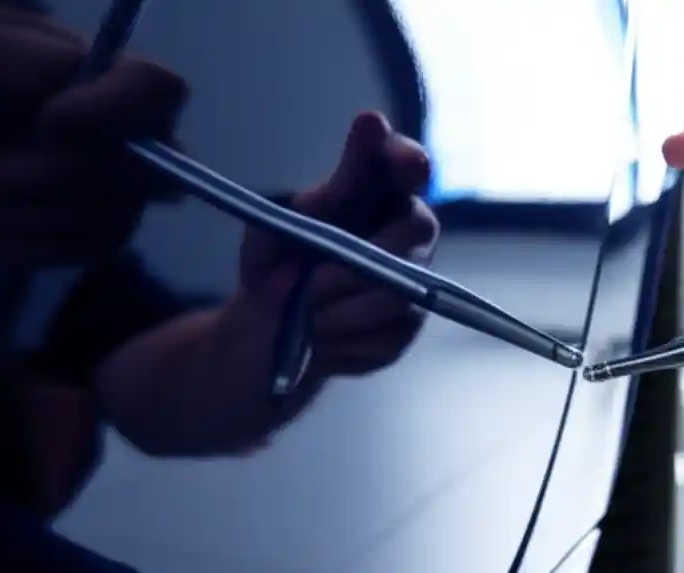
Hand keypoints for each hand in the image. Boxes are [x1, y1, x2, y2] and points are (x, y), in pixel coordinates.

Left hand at [0, 1, 186, 268]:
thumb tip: (68, 74)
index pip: (154, 87)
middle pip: (153, 164)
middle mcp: (75, 123)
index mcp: (49, 64)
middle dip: (67, 178)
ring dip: (34, 217)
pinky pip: (88, 250)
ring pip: (121, 216)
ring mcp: (65, 182)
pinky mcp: (43, 232)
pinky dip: (27, 245)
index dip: (123, 110)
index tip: (51, 123)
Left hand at [230, 111, 437, 379]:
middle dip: (357, 263)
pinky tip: (323, 334)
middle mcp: (408, 228)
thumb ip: (332, 181)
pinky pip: (388, 334)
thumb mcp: (284, 220)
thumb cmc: (278, 260)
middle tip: (308, 285)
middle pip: (416, 229)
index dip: (410, 158)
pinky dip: (345, 340)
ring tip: (305, 313)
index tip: (406, 162)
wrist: (267, 328)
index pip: (407, 162)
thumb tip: (373, 121)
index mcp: (376, 191)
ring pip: (397, 292)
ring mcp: (416, 278)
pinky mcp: (409, 325)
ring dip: (341, 310)